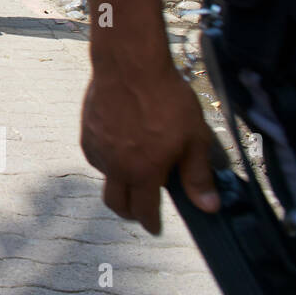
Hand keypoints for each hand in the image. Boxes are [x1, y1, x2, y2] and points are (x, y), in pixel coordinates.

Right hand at [81, 57, 218, 234]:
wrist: (129, 66)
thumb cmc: (165, 98)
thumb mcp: (194, 138)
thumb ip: (198, 175)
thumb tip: (208, 206)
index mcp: (143, 172)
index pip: (144, 211)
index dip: (151, 223)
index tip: (155, 228)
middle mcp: (115, 166)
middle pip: (115, 203)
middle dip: (129, 212)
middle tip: (142, 209)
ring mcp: (97, 149)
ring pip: (105, 178)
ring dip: (118, 183)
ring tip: (134, 170)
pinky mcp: (86, 132)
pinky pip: (95, 157)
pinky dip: (107, 161)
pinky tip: (120, 146)